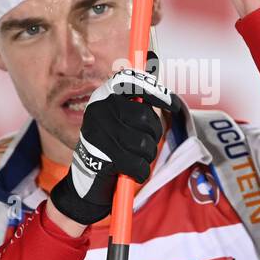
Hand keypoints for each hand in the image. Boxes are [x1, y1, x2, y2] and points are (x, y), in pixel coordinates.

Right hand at [48, 60, 173, 225]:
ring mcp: (99, 133)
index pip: (132, 84)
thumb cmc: (109, 144)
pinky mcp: (102, 156)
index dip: (155, 92)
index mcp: (103, 96)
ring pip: (143, 143)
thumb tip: (165, 97)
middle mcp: (98, 110)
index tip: (174, 104)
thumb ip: (135, 105)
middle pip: (145, 117)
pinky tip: (133, 172)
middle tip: (146, 143)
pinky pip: (137, 164)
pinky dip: (141, 172)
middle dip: (153, 134)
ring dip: (147, 155)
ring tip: (137, 157)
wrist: (86, 175)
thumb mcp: (117, 118)